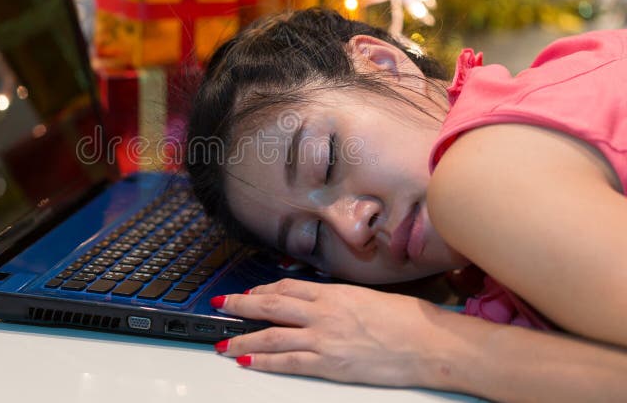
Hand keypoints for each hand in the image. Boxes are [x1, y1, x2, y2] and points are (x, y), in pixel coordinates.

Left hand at [211, 278, 446, 386]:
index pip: (286, 288)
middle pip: (271, 305)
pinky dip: (265, 360)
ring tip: (224, 342)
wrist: (429, 343)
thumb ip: (338, 299)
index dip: (261, 290)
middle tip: (221, 305)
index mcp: (333, 293)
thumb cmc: (408, 320)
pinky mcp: (330, 364)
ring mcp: (325, 339)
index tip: (248, 293)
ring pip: (272, 334)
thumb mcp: (368, 297)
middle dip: (240, 306)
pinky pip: (288, 362)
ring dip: (243, 337)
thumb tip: (317, 302)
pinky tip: (248, 360)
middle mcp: (324, 313)